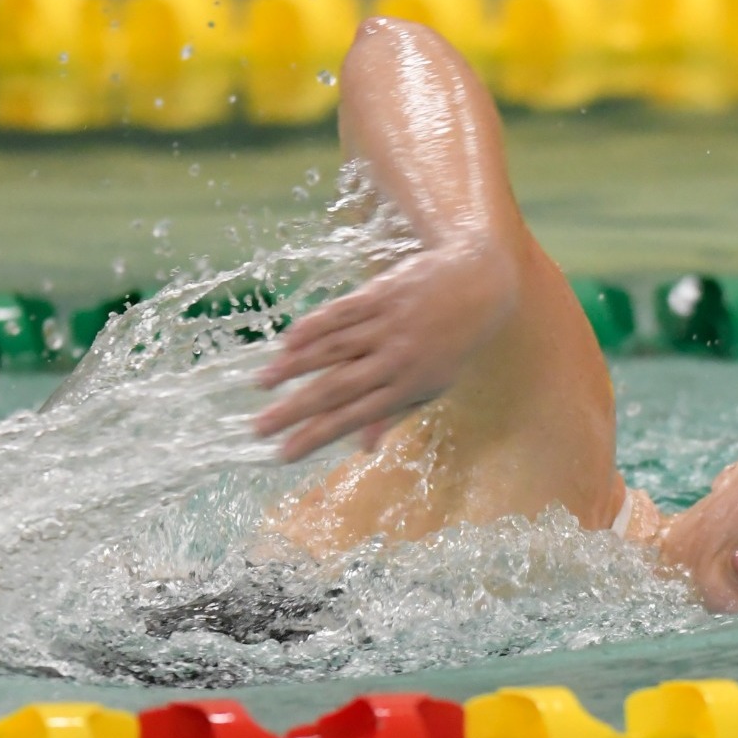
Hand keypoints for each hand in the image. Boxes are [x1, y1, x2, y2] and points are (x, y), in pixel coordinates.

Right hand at [253, 247, 514, 460]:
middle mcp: (396, 359)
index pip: (354, 418)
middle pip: (336, 389)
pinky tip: (287, 342)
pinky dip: (313, 326)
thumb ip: (395, 414)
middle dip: (295, 411)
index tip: (284, 453)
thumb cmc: (453, 343)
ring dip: (294, 367)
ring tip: (262, 383)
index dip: (317, 436)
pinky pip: (341, 312)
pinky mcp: (382, 294)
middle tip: (258, 428)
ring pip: (333, 349)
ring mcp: (388, 325)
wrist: (479, 284)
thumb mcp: (432, 385)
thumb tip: (364, 448)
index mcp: (408, 388)